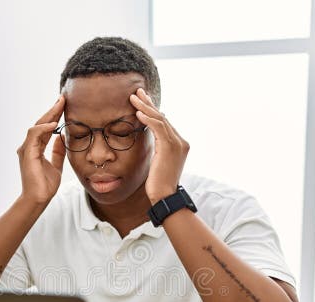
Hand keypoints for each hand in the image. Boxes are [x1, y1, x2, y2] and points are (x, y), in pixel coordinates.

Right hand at [16, 95, 65, 205]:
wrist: (39, 199)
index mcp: (36, 148)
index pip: (46, 127)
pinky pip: (34, 135)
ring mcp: (27, 149)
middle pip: (41, 123)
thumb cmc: (46, 185)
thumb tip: (62, 137)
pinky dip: (43, 128)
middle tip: (63, 98)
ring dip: (49, 115)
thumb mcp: (57, 165)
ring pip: (37, 126)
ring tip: (60, 105)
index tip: (64, 105)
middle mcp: (29, 146)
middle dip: (53, 110)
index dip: (55, 115)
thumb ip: (58, 151)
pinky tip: (54, 124)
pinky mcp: (27, 153)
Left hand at [130, 88, 189, 203]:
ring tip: (133, 98)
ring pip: (160, 119)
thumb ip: (158, 148)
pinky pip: (158, 128)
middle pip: (163, 117)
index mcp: (179, 144)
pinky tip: (138, 113)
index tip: (142, 101)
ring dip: (145, 107)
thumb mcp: (158, 162)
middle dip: (149, 103)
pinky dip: (148, 119)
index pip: (165, 122)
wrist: (165, 196)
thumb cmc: (158, 183)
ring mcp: (177, 143)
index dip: (153, 110)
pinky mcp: (170, 147)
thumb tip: (152, 140)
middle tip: (137, 92)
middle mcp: (180, 141)